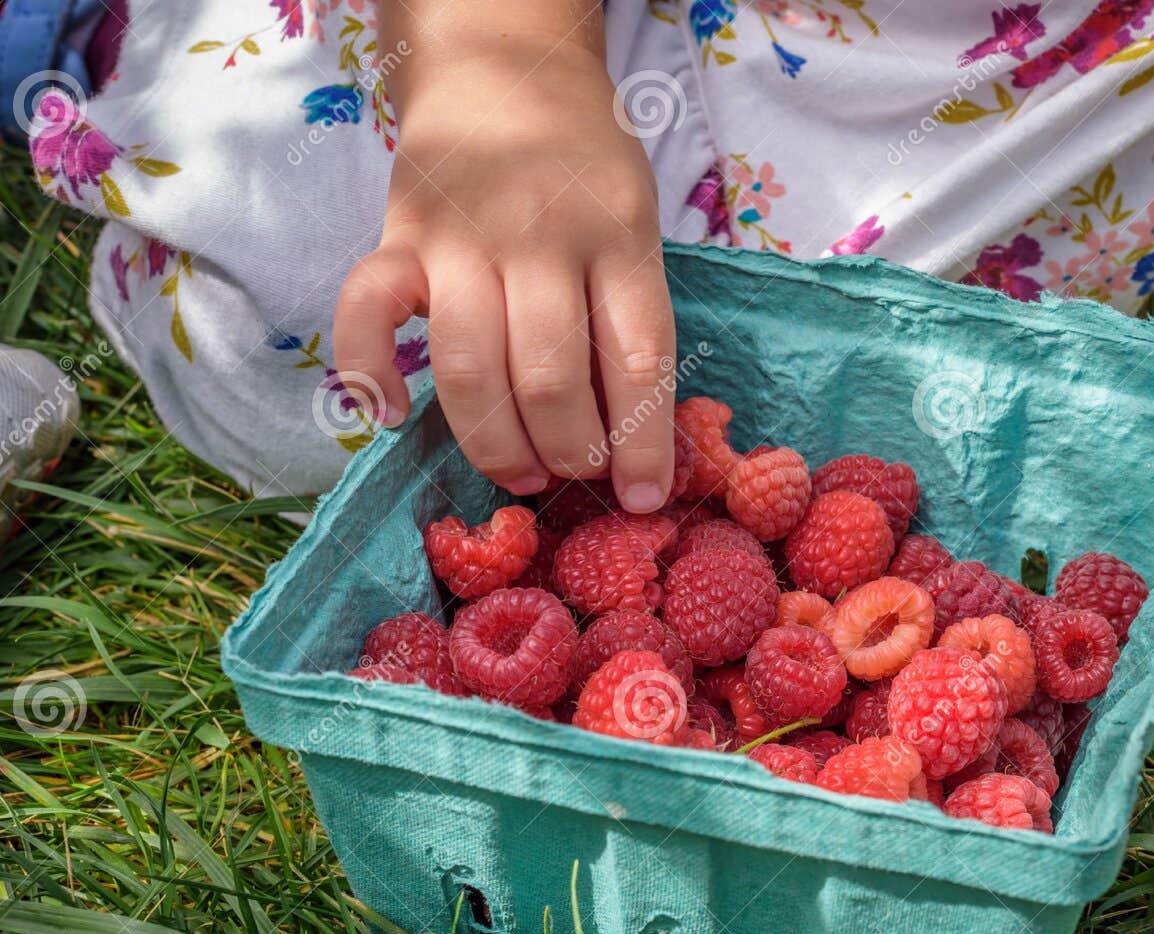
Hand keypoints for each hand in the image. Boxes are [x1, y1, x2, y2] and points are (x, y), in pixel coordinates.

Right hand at [333, 12, 675, 510]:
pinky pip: (364, 312)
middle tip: (574, 473)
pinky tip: (390, 417)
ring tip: (522, 472)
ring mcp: (461, 235)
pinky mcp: (397, 237)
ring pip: (468, 366)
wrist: (503, 71)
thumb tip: (639, 438)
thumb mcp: (635, 222)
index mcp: (617, 234)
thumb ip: (630, 312)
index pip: (638, 358)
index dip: (644, 442)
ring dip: (496, 443)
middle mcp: (539, 235)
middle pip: (549, 376)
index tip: (645, 499)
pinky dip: (369, 372)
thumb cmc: (583, 169)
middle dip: (567, 451)